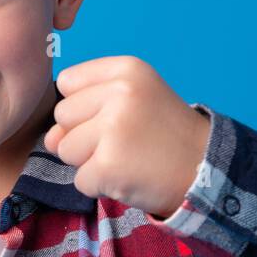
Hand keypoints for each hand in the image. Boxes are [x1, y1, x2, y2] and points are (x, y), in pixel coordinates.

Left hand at [43, 56, 209, 218]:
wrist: (205, 170)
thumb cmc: (162, 134)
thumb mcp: (132, 100)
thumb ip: (84, 107)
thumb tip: (50, 139)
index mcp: (126, 70)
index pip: (67, 82)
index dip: (83, 105)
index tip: (113, 114)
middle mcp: (120, 94)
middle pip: (62, 116)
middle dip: (83, 135)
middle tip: (123, 141)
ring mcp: (113, 129)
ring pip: (65, 149)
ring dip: (89, 162)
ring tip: (125, 158)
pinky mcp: (108, 165)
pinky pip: (80, 180)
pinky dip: (99, 186)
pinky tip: (128, 177)